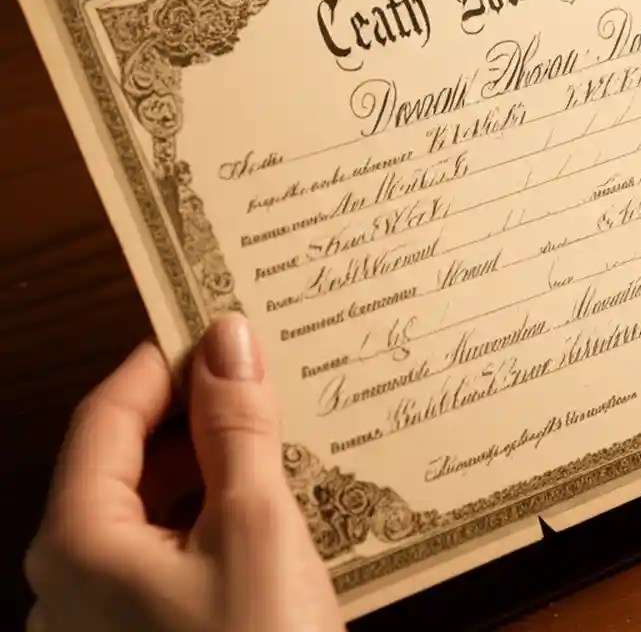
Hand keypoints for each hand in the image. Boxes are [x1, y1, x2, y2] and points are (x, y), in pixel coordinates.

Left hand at [24, 315, 343, 631]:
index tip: (226, 329)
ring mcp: (102, 618)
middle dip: (198, 418)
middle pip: (125, 466)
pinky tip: (272, 511)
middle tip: (266, 380)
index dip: (167, 362)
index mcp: (76, 543)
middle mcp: (68, 583)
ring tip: (282, 441)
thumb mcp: (257, 527)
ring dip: (212, 471)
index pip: (106, 415)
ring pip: (151, 514)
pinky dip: (214, 524)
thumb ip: (237, 429)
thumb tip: (228, 339)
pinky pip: (170, 557)